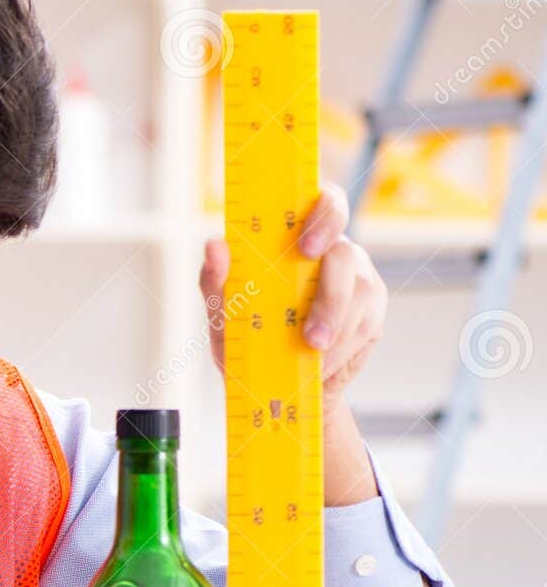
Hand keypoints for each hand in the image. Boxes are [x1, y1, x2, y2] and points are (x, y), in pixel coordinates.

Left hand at [200, 182, 387, 419]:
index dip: (325, 214)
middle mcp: (334, 253)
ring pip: (360, 294)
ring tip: (311, 353)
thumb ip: (216, 280)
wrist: (273, 383)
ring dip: (334, 328)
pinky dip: (342, 348)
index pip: (326, 203)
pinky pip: (365, 325)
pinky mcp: (373, 313)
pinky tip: (323, 362)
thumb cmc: (246, 339)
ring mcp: (359, 281)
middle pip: (346, 255)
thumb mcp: (223, 314)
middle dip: (331, 295)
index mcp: (299, 239)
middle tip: (312, 334)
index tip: (307, 247)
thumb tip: (214, 246)